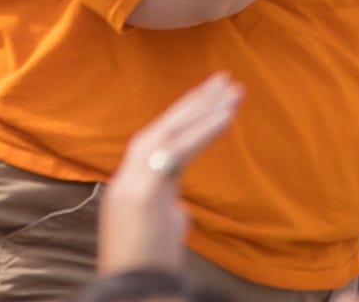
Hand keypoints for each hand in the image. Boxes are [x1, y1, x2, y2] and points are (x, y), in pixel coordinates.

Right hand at [93, 75, 244, 281]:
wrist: (134, 295)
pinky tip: (227, 113)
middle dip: (194, 102)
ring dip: (203, 108)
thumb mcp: (159, 237)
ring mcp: (133, 183)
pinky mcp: (146, 190)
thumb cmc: (149, 273)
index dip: (181, 118)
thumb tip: (181, 210)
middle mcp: (126, 180)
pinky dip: (204, 129)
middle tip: (226, 79)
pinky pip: (179, 149)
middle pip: (161, 128)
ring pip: (169, 132)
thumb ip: (168, 215)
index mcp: (127, 188)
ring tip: (233, 89)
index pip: (154, 142)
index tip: (208, 98)